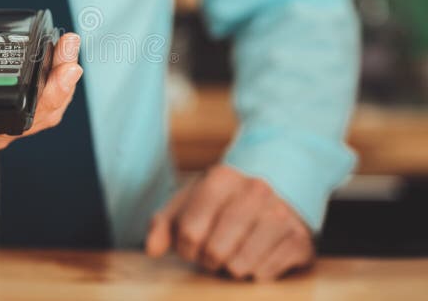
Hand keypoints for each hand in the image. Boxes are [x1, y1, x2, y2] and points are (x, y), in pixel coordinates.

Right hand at [0, 32, 83, 178]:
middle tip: (69, 55)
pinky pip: (31, 115)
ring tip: (70, 51)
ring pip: (35, 119)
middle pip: (27, 121)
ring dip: (58, 88)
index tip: (47, 72)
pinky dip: (50, 91)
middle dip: (55, 88)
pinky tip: (60, 63)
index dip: (29, 100)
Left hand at [145, 165, 313, 280]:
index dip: (185, 248)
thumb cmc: (221, 206)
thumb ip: (163, 225)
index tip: (191, 246)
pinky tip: (256, 256)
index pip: (189, 231)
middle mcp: (255, 190)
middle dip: (208, 260)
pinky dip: (255, 272)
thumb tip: (152, 250)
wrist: (272, 198)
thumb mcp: (188, 206)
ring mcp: (281, 213)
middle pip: (215, 251)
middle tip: (213, 254)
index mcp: (222, 178)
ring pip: (240, 266)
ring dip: (231, 268)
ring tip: (234, 254)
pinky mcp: (301, 239)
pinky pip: (265, 274)